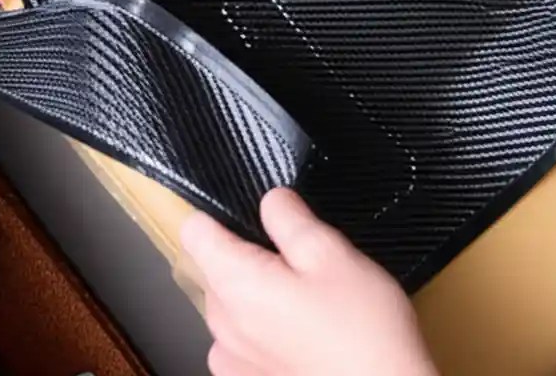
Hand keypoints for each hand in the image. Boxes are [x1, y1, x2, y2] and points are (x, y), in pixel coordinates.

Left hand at [181, 188, 437, 375]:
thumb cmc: (361, 331)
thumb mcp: (333, 255)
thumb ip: (291, 220)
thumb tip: (270, 200)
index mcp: (234, 282)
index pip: (195, 230)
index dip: (221, 215)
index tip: (254, 219)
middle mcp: (221, 321)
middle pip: (216, 268)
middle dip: (251, 258)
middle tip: (303, 267)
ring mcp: (230, 356)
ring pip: (231, 304)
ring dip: (258, 296)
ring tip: (309, 305)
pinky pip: (241, 340)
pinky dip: (263, 332)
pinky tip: (300, 337)